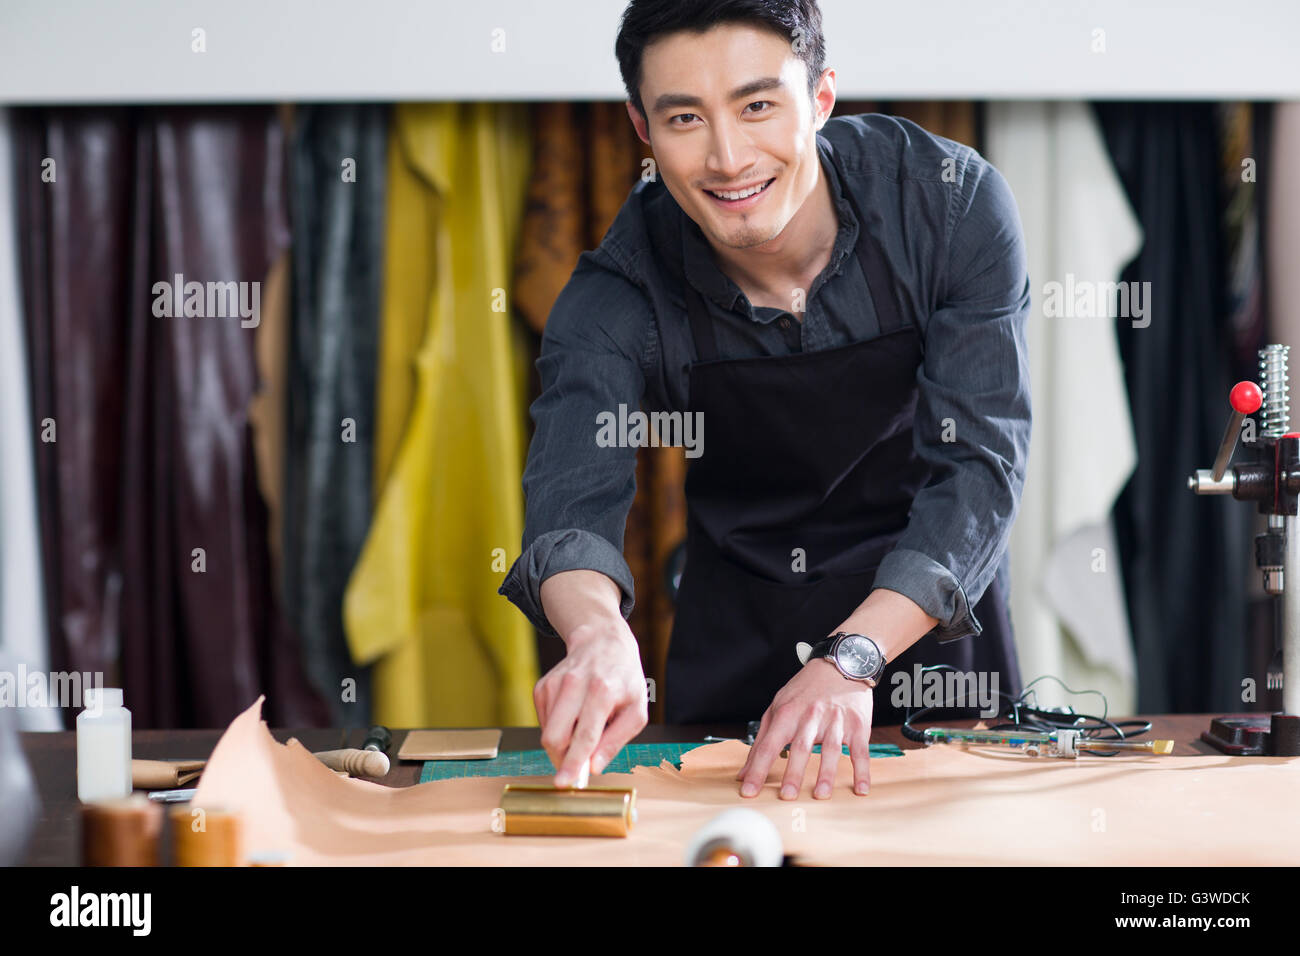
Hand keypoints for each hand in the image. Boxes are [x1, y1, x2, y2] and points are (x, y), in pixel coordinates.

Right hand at [534, 621, 647, 786]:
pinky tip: (573, 714)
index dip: (573, 762)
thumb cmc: (624, 680)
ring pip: (547, 732)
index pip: (585, 735)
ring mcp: (555, 684)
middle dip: (563, 759)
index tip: (563, 783)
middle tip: (578, 764)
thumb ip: (616, 740)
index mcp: (602, 691)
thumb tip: (594, 768)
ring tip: (583, 727)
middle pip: (556, 737)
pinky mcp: (542, 686)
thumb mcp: (636, 710)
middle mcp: (575, 685)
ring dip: (563, 743)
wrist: (602, 642)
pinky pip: (544, 723)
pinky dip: (558, 728)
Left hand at [735, 659, 872, 798]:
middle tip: (786, 796)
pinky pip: (859, 750)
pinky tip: (860, 789)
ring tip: (820, 795)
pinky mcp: (857, 725)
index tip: (748, 791)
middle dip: (793, 773)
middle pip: (800, 747)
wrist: (841, 663)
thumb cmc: (806, 689)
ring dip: (825, 773)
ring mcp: (835, 721)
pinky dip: (861, 770)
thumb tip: (744, 771)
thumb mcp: (778, 706)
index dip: (757, 769)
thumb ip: (762, 739)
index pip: (768, 745)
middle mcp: (810, 716)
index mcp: (786, 713)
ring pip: (830, 749)